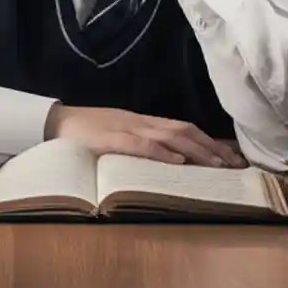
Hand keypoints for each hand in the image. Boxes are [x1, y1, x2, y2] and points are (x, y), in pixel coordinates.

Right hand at [43, 103, 247, 167]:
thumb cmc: (83, 133)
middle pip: (184, 130)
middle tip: (236, 165)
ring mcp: (125, 128)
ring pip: (169, 135)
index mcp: (142, 122)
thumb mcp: (117, 135)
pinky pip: (139, 144)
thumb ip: (140, 143)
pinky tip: (177, 161)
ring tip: (217, 165)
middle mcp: (139, 122)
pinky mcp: (109, 139)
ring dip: (196, 150)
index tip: (231, 157)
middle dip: (212, 147)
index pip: (183, 127)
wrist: (52, 122)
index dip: (209, 141)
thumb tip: (169, 158)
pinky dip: (160, 152)